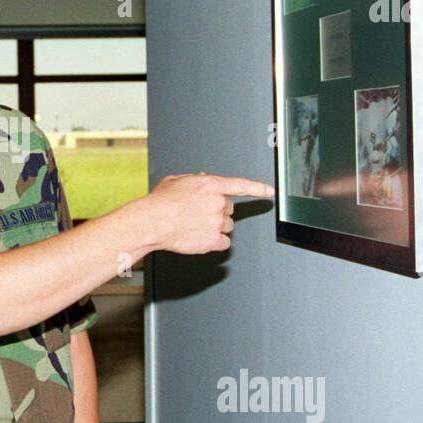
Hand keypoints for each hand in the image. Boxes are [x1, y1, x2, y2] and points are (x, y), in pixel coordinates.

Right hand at [143, 173, 273, 253]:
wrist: (152, 222)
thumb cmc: (159, 203)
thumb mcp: (175, 180)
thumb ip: (194, 179)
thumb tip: (203, 180)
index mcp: (211, 185)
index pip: (240, 185)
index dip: (258, 188)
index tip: (270, 192)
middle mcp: (218, 203)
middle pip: (229, 210)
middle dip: (217, 211)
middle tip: (198, 214)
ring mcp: (217, 222)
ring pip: (227, 226)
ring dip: (215, 227)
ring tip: (194, 226)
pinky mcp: (214, 240)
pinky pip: (224, 243)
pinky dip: (215, 242)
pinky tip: (199, 238)